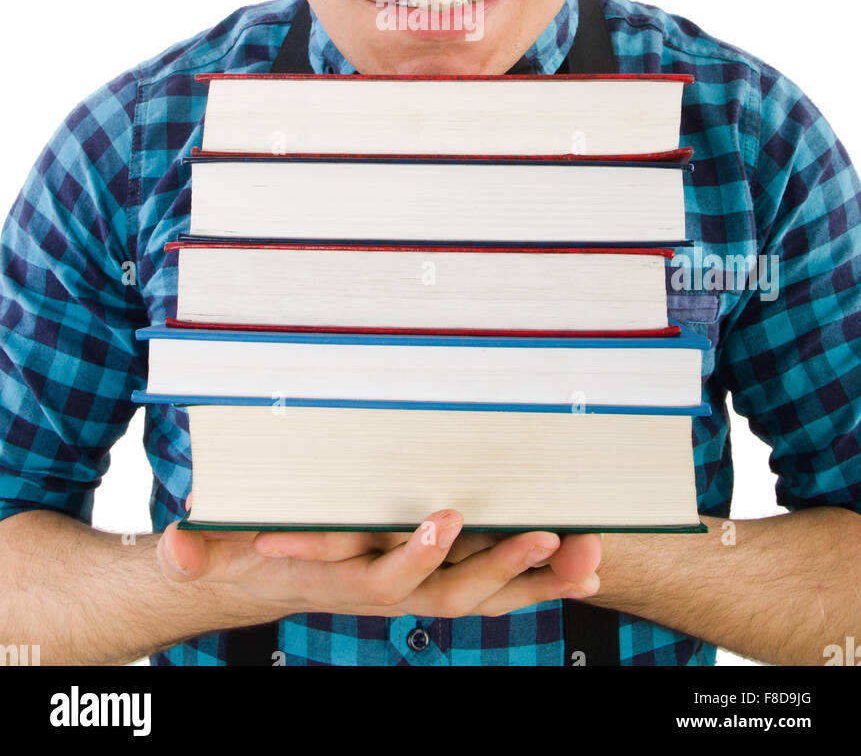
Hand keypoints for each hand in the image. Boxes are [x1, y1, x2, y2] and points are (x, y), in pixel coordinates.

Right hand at [157, 495, 601, 618]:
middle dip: (502, 568)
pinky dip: (541, 577)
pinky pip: (497, 583)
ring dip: (540, 578)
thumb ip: (197, 552)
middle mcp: (391, 593)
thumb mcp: (215, 553)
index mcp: (345, 586)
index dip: (415, 556)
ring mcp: (420, 586)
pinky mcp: (438, 570)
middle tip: (546, 535)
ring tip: (591, 555)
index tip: (445, 518)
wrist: (268, 578)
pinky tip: (586, 564)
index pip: (385, 580)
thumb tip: (173, 546)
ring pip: (489, 593)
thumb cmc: (247, 559)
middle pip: (454, 593)